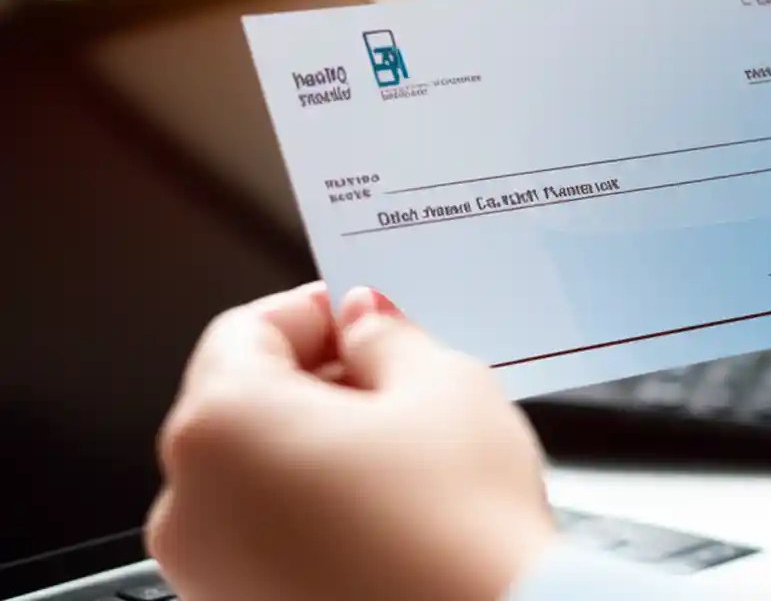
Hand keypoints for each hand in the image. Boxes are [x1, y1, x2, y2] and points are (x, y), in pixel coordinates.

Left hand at [146, 283, 554, 600]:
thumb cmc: (465, 535)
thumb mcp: (445, 388)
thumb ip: (387, 336)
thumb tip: (363, 322)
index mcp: (221, 427)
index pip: (248, 330)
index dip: (317, 311)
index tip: (363, 317)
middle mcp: (188, 507)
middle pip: (243, 406)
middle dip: (318, 383)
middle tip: (397, 384)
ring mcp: (207, 577)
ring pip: (253, 478)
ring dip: (316, 452)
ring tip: (402, 461)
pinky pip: (265, 541)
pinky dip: (312, 517)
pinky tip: (387, 518)